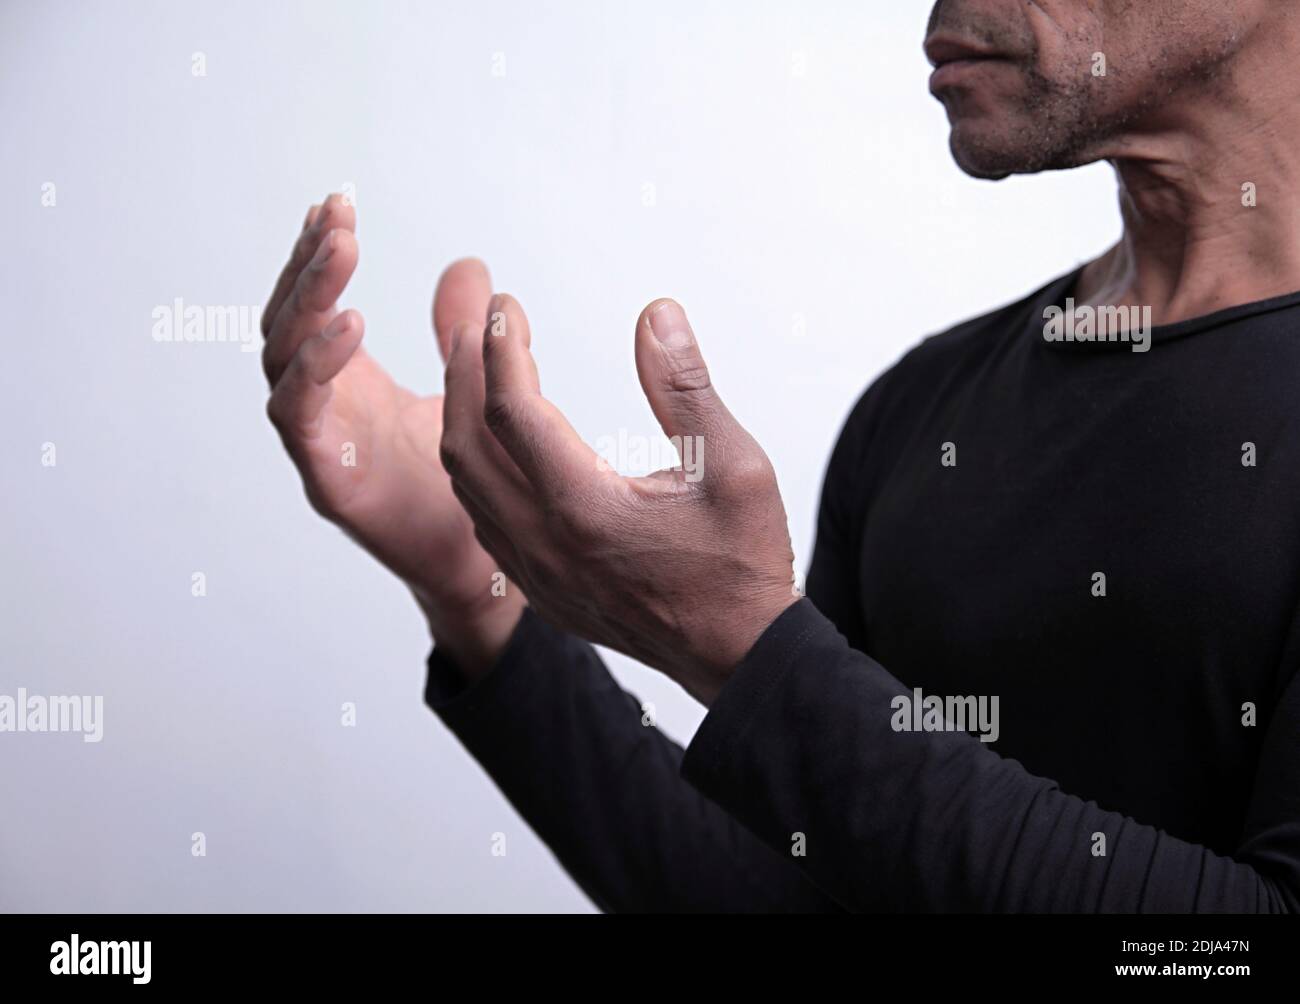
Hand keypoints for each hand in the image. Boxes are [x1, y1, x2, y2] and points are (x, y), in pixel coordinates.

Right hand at [261, 195, 523, 675]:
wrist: (475, 562)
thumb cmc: (461, 482)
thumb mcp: (466, 389)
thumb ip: (458, 333)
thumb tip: (470, 267)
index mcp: (348, 382)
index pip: (310, 306)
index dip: (314, 257)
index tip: (333, 205)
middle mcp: (323, 407)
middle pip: (285, 322)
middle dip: (306, 266)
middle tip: (335, 216)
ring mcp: (318, 444)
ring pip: (281, 361)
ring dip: (307, 300)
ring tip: (341, 251)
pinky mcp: (327, 481)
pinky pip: (301, 416)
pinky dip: (316, 367)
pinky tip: (350, 325)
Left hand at [440, 294, 797, 703]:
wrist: (739, 657)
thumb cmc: (742, 565)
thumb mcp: (734, 466)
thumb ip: (686, 388)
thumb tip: (656, 317)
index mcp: (586, 509)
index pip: (513, 411)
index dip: (501, 348)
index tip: (505, 306)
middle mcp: (547, 544)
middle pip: (468, 445)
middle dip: (463, 374)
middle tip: (475, 325)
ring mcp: (539, 574)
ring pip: (467, 487)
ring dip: (462, 422)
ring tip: (476, 371)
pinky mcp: (543, 591)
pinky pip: (484, 522)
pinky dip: (476, 470)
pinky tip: (496, 444)